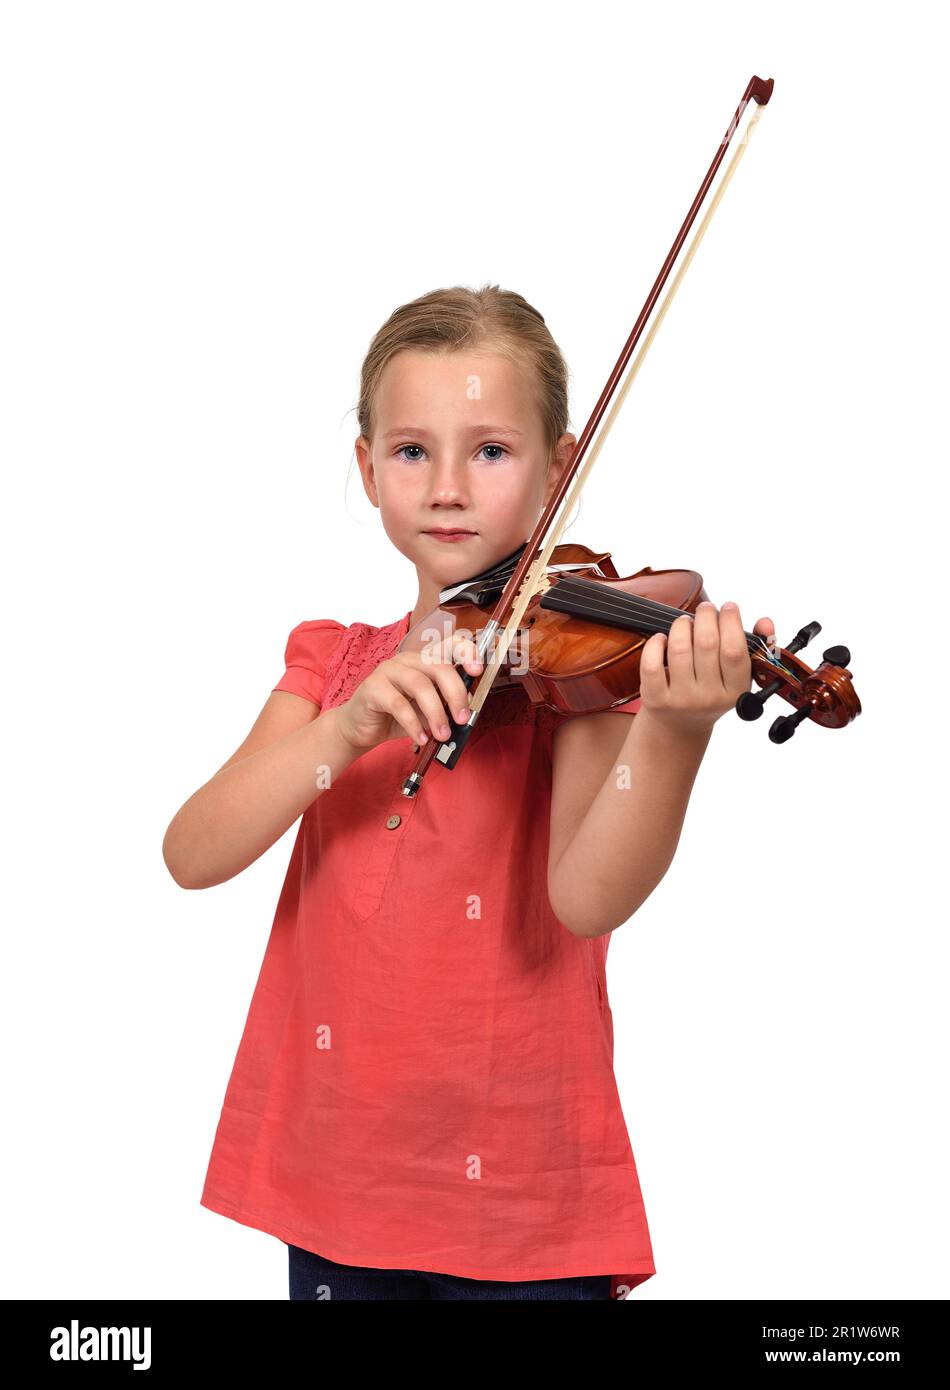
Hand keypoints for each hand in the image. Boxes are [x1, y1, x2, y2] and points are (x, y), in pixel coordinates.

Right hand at [336, 629, 483, 752]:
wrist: (360, 728)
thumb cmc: (396, 717)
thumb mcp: (427, 712)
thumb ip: (444, 707)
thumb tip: (465, 712)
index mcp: (424, 661)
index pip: (449, 644)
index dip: (466, 652)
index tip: (477, 670)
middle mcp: (407, 660)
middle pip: (438, 666)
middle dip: (455, 693)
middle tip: (462, 719)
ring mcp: (388, 670)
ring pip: (419, 684)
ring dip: (436, 712)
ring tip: (442, 735)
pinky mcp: (372, 688)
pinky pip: (398, 704)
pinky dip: (413, 723)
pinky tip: (421, 738)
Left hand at [638, 601, 774, 736]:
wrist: (682, 724)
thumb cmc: (713, 690)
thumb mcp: (738, 675)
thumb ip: (756, 646)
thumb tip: (766, 622)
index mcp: (735, 691)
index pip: (735, 652)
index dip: (732, 623)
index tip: (728, 606)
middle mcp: (709, 697)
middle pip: (707, 644)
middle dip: (706, 616)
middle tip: (705, 608)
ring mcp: (682, 699)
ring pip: (679, 649)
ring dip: (682, 625)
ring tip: (686, 621)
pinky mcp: (656, 699)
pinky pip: (652, 664)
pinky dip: (655, 644)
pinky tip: (662, 638)